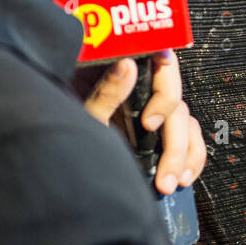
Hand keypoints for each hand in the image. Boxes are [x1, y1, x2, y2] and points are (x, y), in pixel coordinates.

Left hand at [72, 50, 207, 195]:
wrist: (54, 169)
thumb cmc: (60, 139)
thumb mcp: (81, 119)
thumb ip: (104, 93)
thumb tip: (127, 66)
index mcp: (116, 75)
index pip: (158, 63)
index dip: (165, 89)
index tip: (149, 123)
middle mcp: (136, 90)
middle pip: (175, 101)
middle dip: (174, 140)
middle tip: (164, 169)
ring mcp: (148, 111)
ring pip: (184, 121)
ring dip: (184, 153)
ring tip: (171, 181)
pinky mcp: (158, 132)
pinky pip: (188, 137)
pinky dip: (190, 157)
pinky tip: (182, 176)